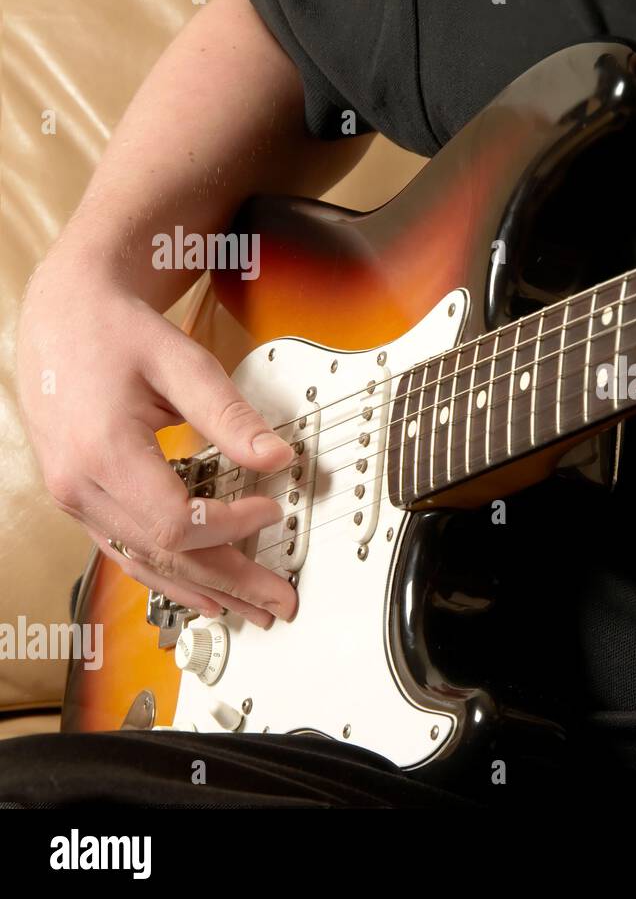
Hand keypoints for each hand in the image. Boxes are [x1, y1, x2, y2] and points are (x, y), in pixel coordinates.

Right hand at [18, 259, 298, 626]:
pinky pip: (126, 552)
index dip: (232, 527)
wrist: (63, 317)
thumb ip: (230, 416)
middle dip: (230, 582)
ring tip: (250, 611)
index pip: (177, 522)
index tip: (273, 512)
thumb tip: (278, 459)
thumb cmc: (116, 332)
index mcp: (102, 453)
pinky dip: (168, 576)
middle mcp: (80, 486)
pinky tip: (200, 593)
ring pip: (144, 564)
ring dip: (203, 591)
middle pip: (164, 556)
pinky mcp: (80, 498)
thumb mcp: (182, 363)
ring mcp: (75, 498)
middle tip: (279, 601)